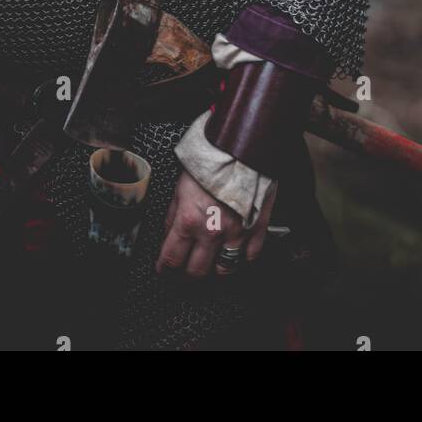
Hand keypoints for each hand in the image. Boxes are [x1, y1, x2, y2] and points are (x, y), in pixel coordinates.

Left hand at [155, 169, 276, 279]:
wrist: (243, 146)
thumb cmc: (212, 159)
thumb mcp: (181, 185)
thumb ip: (174, 214)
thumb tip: (169, 234)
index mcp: (189, 220)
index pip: (172, 258)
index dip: (165, 269)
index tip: (163, 271)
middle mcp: (212, 231)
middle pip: (197, 271)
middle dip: (187, 275)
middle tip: (185, 272)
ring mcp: (237, 233)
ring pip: (225, 269)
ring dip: (216, 269)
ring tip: (211, 263)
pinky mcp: (257, 228)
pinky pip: (251, 256)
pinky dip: (243, 258)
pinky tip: (237, 252)